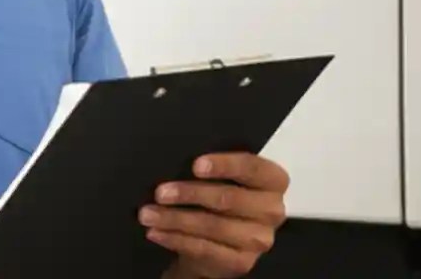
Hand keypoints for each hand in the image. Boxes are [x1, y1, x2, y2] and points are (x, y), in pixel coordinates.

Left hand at [140, 152, 289, 277]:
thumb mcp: (221, 178)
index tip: (196, 165)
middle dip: (190, 194)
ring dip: (175, 219)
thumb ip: (211, 168)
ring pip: (212, 226)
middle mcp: (272, 210)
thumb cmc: (218, 197)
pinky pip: (204, 249)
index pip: (253, 168)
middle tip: (160, 192)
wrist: (219, 241)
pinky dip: (175, 239)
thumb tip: (176, 158)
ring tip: (148, 213)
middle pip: (229, 199)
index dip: (225, 165)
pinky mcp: (242, 262)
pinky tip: (156, 232)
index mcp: (273, 181)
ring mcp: (259, 240)